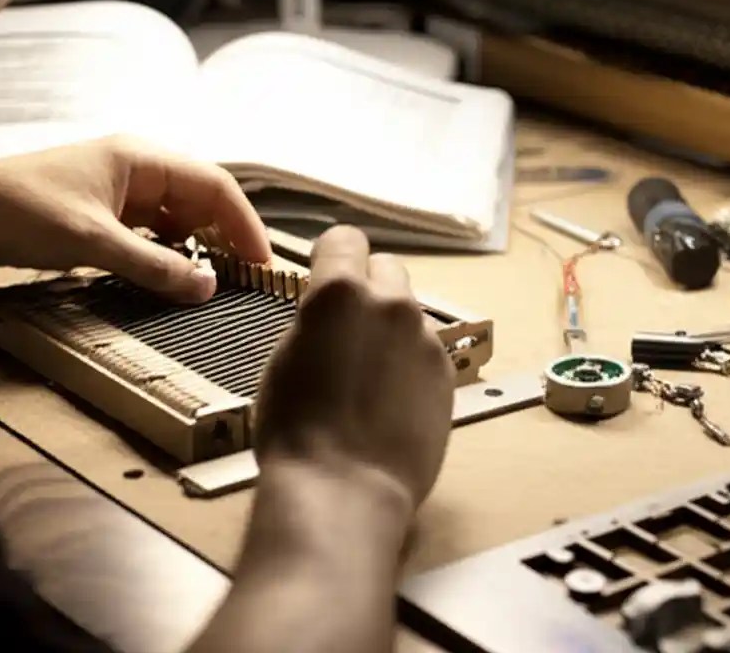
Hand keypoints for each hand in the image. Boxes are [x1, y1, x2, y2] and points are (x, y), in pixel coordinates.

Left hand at [0, 135, 271, 302]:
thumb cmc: (19, 211)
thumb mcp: (93, 243)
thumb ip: (154, 265)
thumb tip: (206, 287)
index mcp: (140, 157)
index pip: (214, 185)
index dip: (243, 224)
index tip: (261, 264)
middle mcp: (135, 168)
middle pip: (199, 200)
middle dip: (224, 237)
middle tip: (243, 281)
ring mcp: (117, 192)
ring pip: (175, 219)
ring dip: (195, 248)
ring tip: (211, 285)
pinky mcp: (99, 215)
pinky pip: (149, 233)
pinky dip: (165, 254)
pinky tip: (169, 277)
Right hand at [253, 226, 454, 512]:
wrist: (343, 489)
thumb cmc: (297, 433)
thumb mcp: (283, 359)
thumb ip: (313, 321)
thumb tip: (327, 315)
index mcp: (340, 292)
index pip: (345, 240)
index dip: (332, 257)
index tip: (325, 275)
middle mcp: (391, 305)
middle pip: (386, 269)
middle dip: (367, 289)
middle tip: (345, 330)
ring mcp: (425, 340)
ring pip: (408, 315)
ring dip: (389, 332)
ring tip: (364, 379)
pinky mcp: (445, 375)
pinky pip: (424, 352)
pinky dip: (408, 366)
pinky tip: (386, 402)